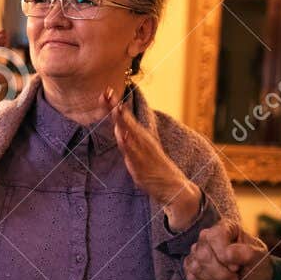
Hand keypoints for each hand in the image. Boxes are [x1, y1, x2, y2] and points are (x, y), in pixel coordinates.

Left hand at [107, 93, 199, 228]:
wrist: (175, 188)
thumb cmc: (155, 168)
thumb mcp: (140, 151)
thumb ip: (128, 140)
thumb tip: (120, 129)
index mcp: (141, 138)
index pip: (125, 119)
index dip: (114, 106)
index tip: (106, 91)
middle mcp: (143, 142)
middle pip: (126, 123)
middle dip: (115, 109)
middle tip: (107, 93)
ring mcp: (144, 154)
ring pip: (130, 135)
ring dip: (123, 122)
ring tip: (116, 109)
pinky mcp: (143, 167)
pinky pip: (135, 155)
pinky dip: (129, 145)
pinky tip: (123, 136)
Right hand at [184, 219, 274, 279]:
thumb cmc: (255, 264)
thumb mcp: (258, 257)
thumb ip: (246, 252)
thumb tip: (227, 253)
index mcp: (225, 228)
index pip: (215, 237)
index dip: (224, 255)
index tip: (236, 266)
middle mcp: (207, 237)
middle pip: (203, 254)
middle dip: (220, 272)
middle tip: (234, 276)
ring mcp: (197, 252)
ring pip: (196, 267)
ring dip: (215, 279)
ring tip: (228, 279)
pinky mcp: (192, 267)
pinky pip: (192, 277)